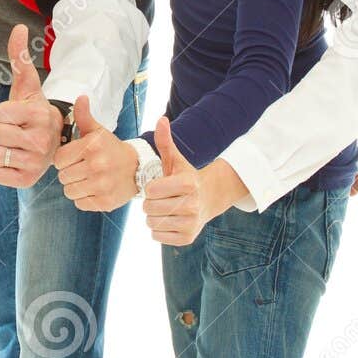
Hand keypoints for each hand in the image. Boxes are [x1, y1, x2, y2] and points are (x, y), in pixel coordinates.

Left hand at [0, 23, 62, 188]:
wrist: (52, 142)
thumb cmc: (33, 112)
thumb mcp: (27, 85)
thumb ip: (20, 58)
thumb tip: (19, 27)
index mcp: (39, 114)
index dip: (0, 114)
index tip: (16, 116)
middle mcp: (40, 140)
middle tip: (13, 132)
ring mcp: (35, 162)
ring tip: (13, 146)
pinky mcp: (27, 181)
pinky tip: (13, 161)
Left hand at [55, 95, 137, 211]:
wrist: (137, 168)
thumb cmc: (111, 149)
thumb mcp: (98, 131)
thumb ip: (84, 116)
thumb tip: (81, 98)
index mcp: (92, 147)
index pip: (59, 159)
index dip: (63, 159)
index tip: (73, 158)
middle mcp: (97, 166)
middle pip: (63, 176)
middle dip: (69, 173)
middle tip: (81, 169)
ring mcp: (101, 185)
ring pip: (69, 191)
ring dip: (75, 186)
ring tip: (86, 179)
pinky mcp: (105, 202)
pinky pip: (80, 203)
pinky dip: (84, 198)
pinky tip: (93, 189)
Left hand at [142, 115, 208, 245]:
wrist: (208, 199)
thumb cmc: (185, 177)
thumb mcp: (175, 160)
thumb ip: (165, 141)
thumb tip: (161, 119)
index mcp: (188, 183)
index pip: (150, 190)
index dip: (150, 188)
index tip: (159, 185)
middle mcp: (192, 204)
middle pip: (149, 208)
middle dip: (150, 203)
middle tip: (161, 198)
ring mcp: (191, 223)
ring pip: (152, 223)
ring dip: (153, 216)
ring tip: (164, 209)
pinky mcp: (188, 238)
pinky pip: (157, 236)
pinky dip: (158, 230)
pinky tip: (169, 220)